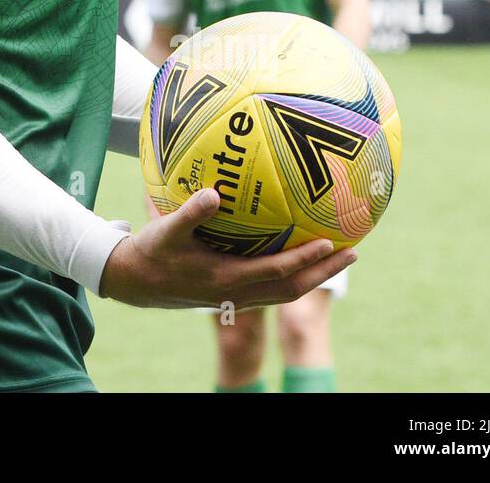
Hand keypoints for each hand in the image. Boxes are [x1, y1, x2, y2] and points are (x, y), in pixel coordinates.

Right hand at [99, 188, 355, 310]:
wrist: (136, 282)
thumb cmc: (152, 252)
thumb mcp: (166, 230)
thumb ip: (190, 213)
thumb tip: (213, 193)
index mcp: (225, 279)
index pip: (275, 271)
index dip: (304, 259)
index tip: (329, 243)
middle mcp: (237, 293)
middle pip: (292, 288)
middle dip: (324, 272)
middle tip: (354, 252)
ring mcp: (237, 297)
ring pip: (286, 291)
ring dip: (315, 276)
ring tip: (338, 256)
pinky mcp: (233, 293)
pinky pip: (273, 287)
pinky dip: (294, 274)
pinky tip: (300, 256)